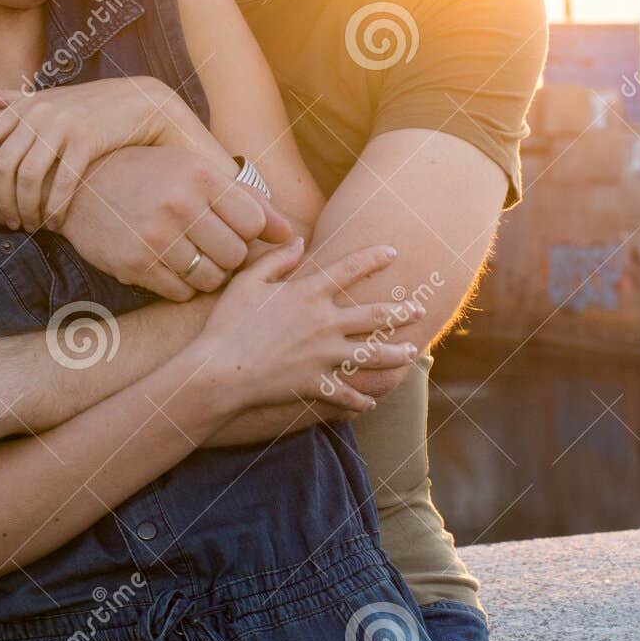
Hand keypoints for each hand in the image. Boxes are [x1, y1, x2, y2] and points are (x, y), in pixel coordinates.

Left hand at [0, 77, 199, 230]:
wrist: (140, 102)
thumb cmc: (87, 105)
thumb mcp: (44, 97)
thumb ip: (5, 97)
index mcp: (23, 106)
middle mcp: (39, 113)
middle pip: (3, 166)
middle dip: (2, 200)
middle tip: (10, 221)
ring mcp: (63, 125)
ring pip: (29, 178)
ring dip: (27, 209)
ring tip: (30, 225)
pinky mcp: (87, 141)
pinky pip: (62, 183)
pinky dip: (55, 208)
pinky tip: (56, 222)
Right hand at [59, 146, 294, 300]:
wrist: (80, 185)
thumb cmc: (149, 176)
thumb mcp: (196, 171)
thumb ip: (247, 201)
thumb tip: (291, 236)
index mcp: (200, 176)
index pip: (255, 223)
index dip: (250, 232)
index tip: (233, 228)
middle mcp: (179, 205)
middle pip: (237, 255)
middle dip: (231, 256)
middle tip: (212, 245)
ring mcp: (155, 238)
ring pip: (212, 279)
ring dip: (209, 274)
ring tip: (192, 256)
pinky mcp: (135, 265)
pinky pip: (181, 292)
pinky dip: (182, 285)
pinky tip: (170, 265)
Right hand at [192, 239, 425, 414]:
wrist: (219, 371)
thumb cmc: (228, 323)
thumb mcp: (247, 282)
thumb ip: (276, 259)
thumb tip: (298, 240)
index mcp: (308, 293)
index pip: (351, 269)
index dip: (375, 258)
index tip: (393, 252)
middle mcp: (324, 323)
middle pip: (374, 315)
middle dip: (401, 312)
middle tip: (420, 309)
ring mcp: (324, 356)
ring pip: (372, 354)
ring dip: (396, 353)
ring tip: (412, 352)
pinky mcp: (316, 383)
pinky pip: (346, 393)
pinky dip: (360, 399)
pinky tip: (372, 401)